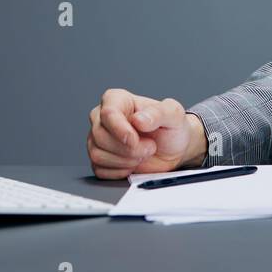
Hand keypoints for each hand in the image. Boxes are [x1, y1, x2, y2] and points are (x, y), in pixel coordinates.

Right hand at [87, 89, 206, 178]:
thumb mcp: (173, 115)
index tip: (135, 139)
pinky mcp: (99, 158)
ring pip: (97, 154)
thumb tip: (138, 120)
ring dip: (125, 161)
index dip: (120, 129)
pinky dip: (120, 171)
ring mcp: (98, 138)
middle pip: (100, 136)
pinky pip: (99, 169)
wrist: (174, 149)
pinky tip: (133, 163)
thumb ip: (158, 112)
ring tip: (142, 154)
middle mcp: (103, 118)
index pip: (107, 113)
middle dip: (129, 148)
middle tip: (149, 147)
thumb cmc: (171, 128)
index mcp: (117, 100)